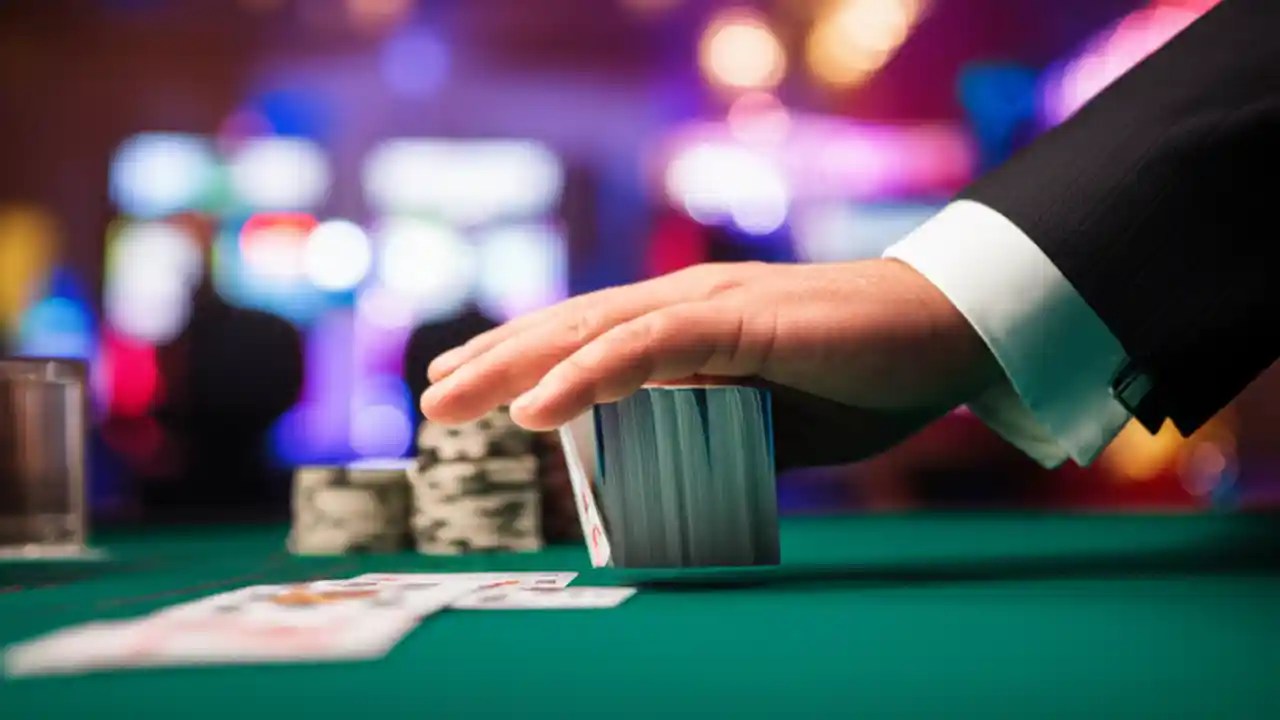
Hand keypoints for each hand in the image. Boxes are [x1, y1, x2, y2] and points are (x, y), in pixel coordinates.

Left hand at [420, 259, 1001, 467]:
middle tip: (432, 398)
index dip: (523, 356)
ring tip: (450, 398)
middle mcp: (686, 302)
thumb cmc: (865, 373)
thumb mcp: (775, 418)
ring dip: (515, 366)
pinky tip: (535, 407)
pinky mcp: (741, 321)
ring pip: (591, 331)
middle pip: (570, 327)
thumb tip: (677, 473)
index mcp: (691, 321)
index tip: (470, 387)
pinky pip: (649, 347)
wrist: (948, 331)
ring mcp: (710, 305)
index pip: (588, 334)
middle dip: (494, 361)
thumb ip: (723, 430)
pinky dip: (586, 376)